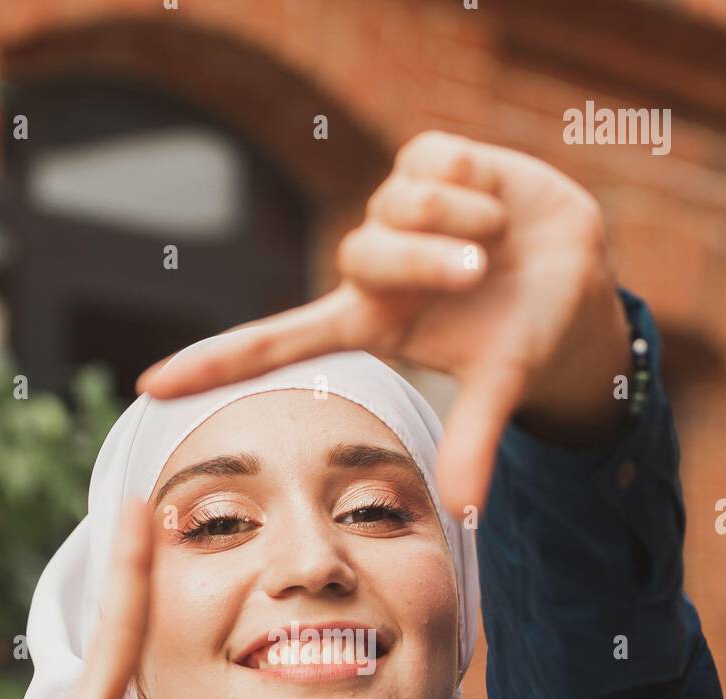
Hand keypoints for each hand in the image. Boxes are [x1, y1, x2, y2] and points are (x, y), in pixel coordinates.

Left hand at [136, 131, 630, 515]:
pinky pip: (433, 162)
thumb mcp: (499, 385)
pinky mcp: (426, 160)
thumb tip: (466, 511)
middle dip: (428, 261)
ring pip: (401, 201)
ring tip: (494, 243)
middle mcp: (371, 266)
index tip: (148, 385)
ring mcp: (396, 211)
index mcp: (371, 322)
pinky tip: (493, 202)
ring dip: (459, 223)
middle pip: (364, 252)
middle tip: (480, 272)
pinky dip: (475, 185)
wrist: (578, 273)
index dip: (214, 363)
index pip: (276, 343)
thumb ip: (474, 440)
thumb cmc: (525, 334)